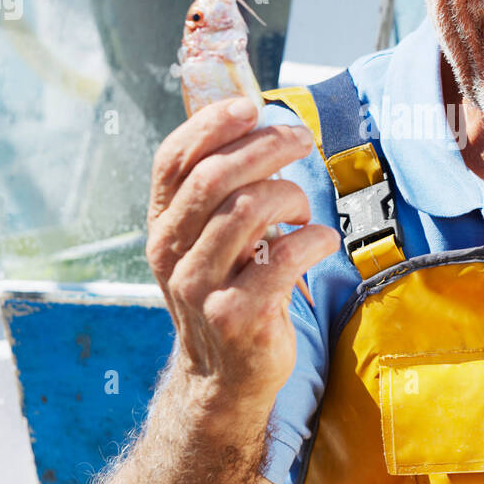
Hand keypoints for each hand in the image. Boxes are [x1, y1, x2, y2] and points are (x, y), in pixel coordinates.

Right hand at [146, 98, 339, 402]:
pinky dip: (312, 240)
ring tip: (304, 209)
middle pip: (214, 177)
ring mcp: (201, 287)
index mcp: (163, 225)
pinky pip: (282, 259)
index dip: (212, 125)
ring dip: (290, 196)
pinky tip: (320, 241)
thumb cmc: (228, 290)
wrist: (223, 376)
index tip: (251, 107)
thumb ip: (222, 192)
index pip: (173, 160)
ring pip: (248, 210)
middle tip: (300, 140)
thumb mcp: (210, 240)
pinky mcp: (237, 315)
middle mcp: (172, 253)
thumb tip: (257, 122)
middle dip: (265, 147)